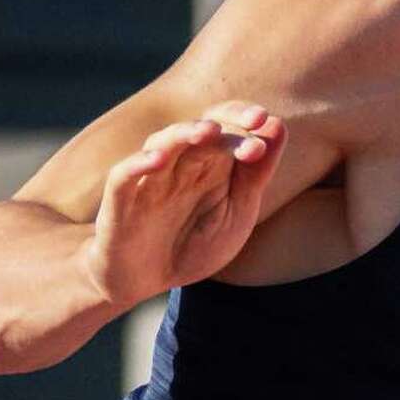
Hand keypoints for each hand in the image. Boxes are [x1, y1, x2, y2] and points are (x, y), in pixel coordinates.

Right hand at [81, 101, 284, 307]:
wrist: (145, 280)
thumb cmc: (192, 245)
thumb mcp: (235, 215)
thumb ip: (255, 175)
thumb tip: (278, 126)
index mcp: (208, 164)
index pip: (224, 126)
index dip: (242, 119)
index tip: (264, 122)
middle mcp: (178, 164)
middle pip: (198, 130)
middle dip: (225, 126)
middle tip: (252, 123)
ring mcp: (149, 179)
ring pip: (162, 144)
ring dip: (184, 133)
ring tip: (208, 131)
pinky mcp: (121, 200)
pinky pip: (124, 176)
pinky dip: (138, 165)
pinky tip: (157, 159)